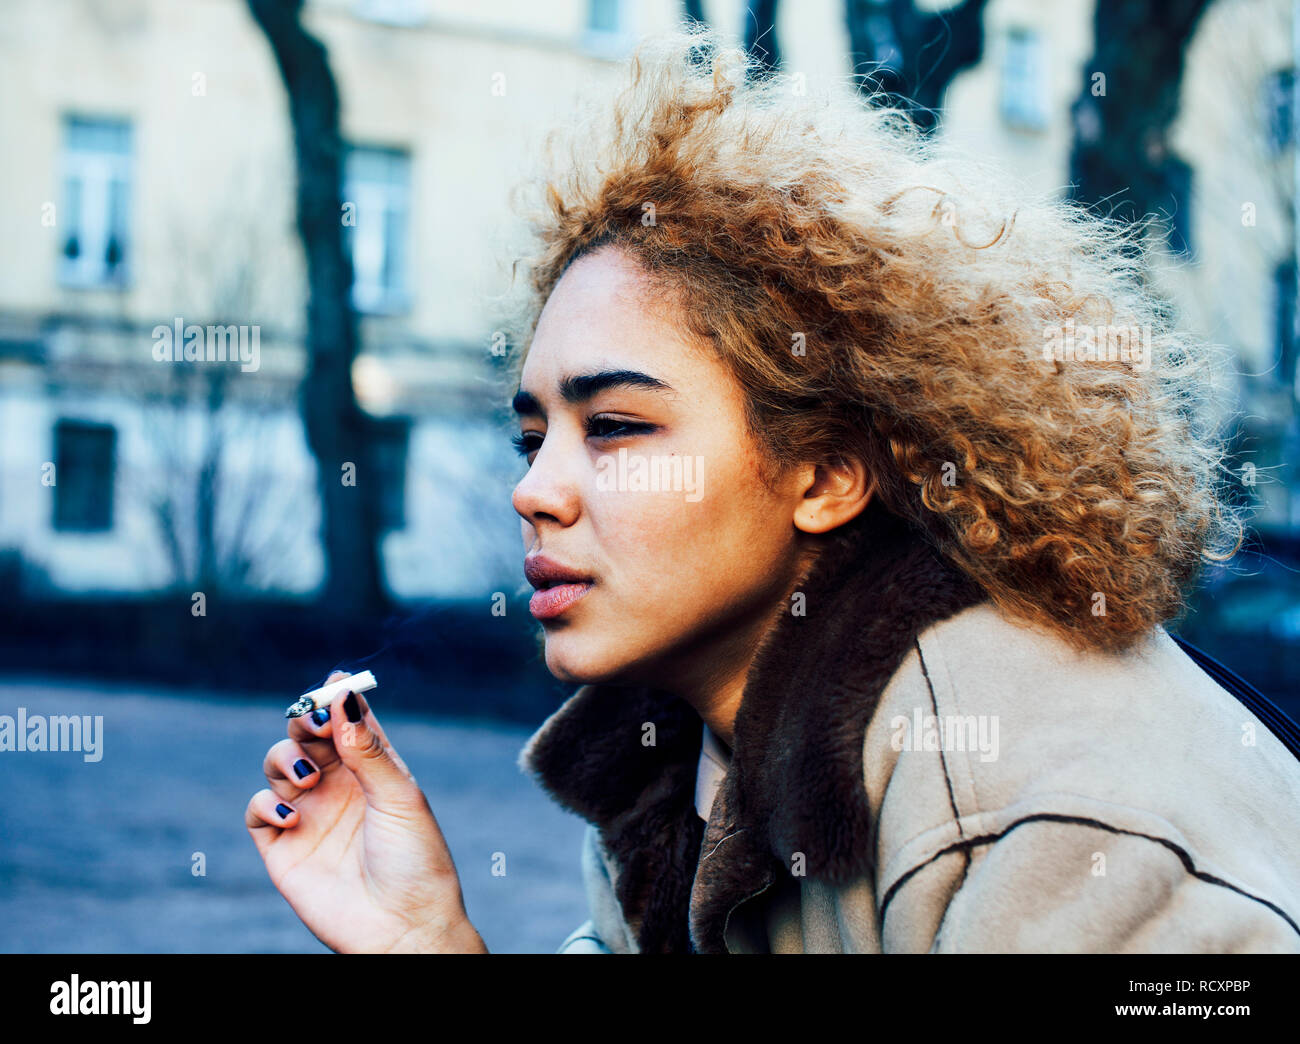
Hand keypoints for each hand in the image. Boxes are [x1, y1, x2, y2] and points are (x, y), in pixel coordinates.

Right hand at [245, 672, 488, 952]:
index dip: (337, 698)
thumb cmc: (415, 861)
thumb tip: (343, 697)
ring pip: (279, 763)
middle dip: (305, 719)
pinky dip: (266, 803)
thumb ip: (368, 750)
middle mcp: (339, 785)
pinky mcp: (283, 847)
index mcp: (374, 768)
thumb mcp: (399, 797)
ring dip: (286, 759)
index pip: (349, 719)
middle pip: (308, 734)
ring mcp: (310, 813)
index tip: (332, 684)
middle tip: (314, 724)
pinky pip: (259, 810)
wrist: (401, 927)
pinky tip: (292, 816)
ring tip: (310, 779)